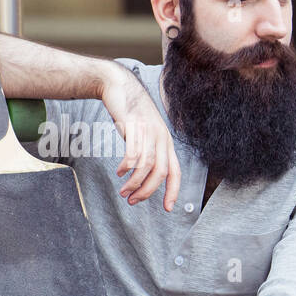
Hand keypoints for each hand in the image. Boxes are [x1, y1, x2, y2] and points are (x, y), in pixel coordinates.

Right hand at [98, 63, 181, 211]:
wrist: (120, 87)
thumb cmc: (131, 114)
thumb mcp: (145, 134)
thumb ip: (148, 152)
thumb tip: (144, 175)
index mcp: (167, 143)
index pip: (175, 172)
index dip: (173, 191)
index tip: (167, 208)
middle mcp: (161, 138)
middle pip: (160, 172)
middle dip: (148, 191)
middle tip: (133, 201)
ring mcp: (149, 131)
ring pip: (146, 166)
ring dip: (134, 182)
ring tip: (124, 192)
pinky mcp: (135, 126)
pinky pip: (133, 153)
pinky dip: (126, 167)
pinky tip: (120, 172)